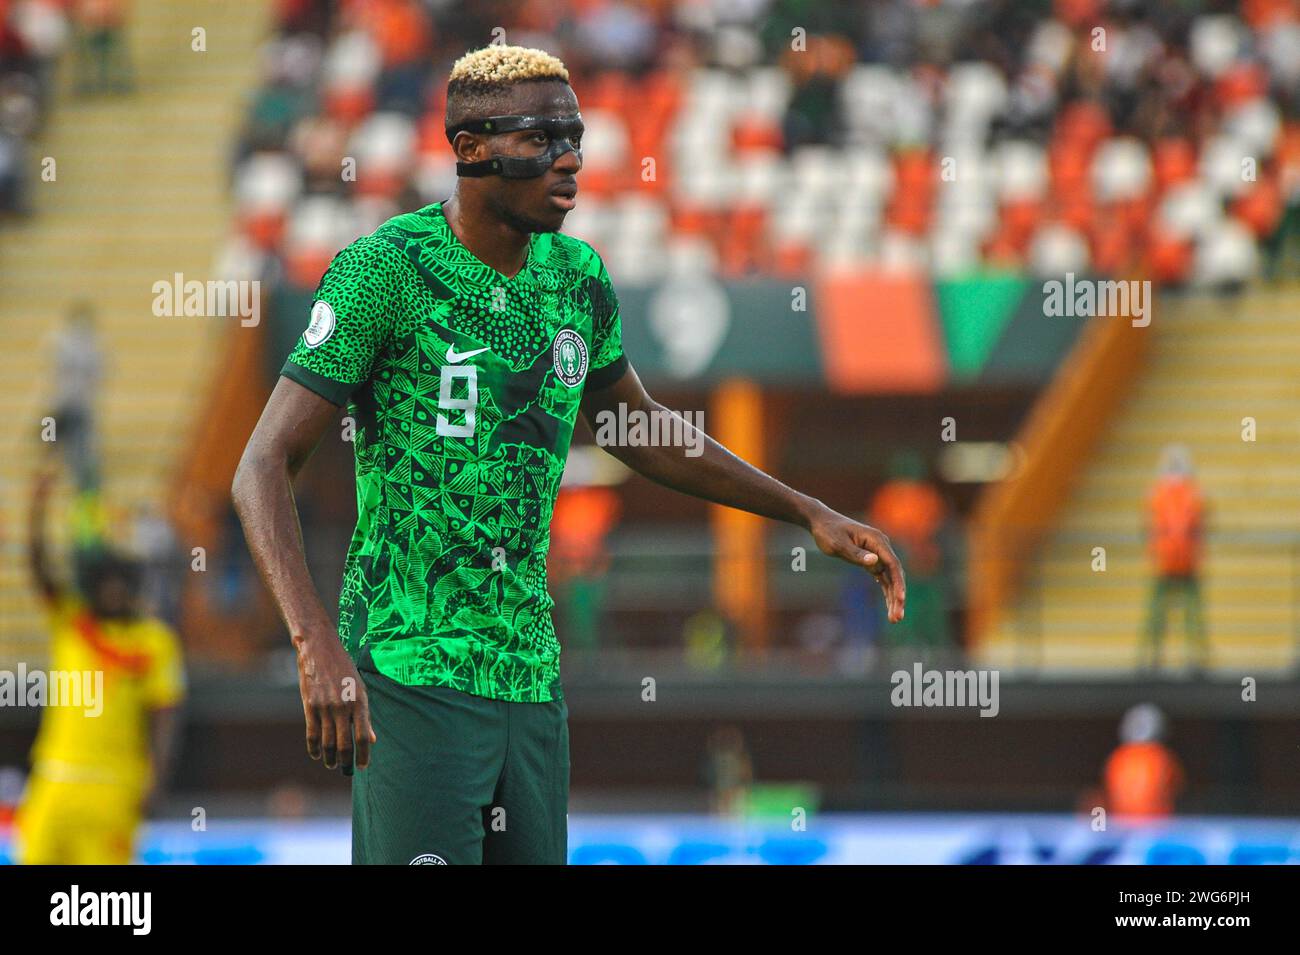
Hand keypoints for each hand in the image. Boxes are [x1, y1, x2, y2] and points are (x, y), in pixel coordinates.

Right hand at [294, 630, 375, 773]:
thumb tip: (372, 740)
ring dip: (331, 758)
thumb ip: (365, 716)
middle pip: (345, 744)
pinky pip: (312, 734)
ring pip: (327, 743)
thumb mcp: (360, 689)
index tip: (362, 767)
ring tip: (333, 764)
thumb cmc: (344, 670)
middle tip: (346, 770)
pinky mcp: (309, 706)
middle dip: (346, 761)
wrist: (319, 649)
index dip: (363, 755)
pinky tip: (317, 755)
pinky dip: (314, 748)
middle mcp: (343, 707)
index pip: (363, 737)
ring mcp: (325, 707)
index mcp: (360, 702)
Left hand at [809, 509, 905, 622]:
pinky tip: (889, 605)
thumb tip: (875, 563)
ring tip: (894, 619)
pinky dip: (885, 590)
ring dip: (893, 597)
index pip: (893, 564)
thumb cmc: (829, 532)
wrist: (821, 522)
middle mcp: (881, 546)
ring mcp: (877, 552)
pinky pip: (882, 577)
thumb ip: (856, 554)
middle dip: (897, 596)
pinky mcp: (870, 558)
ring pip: (889, 578)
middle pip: (894, 574)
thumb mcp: (839, 544)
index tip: (901, 600)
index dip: (898, 583)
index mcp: (877, 540)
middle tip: (897, 618)